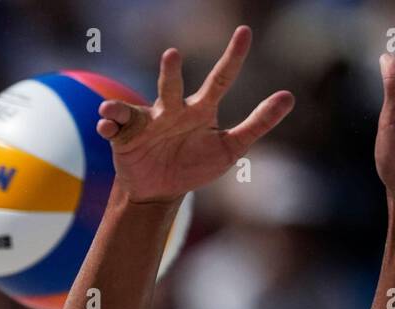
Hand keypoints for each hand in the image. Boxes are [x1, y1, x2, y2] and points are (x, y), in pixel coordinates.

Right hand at [96, 25, 294, 203]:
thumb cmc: (196, 164)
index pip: (220, 79)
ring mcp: (146, 121)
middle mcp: (172, 110)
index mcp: (200, 110)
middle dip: (170, 73)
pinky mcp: (123, 136)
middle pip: (173, 87)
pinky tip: (106, 124)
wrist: (162, 189)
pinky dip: (108, 124)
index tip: (245, 32)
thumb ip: (258, 123)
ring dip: (126, 104)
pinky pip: (113, 126)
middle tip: (172, 55)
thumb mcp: (231, 147)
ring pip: (137, 107)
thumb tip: (289, 96)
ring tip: (114, 107)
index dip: (234, 57)